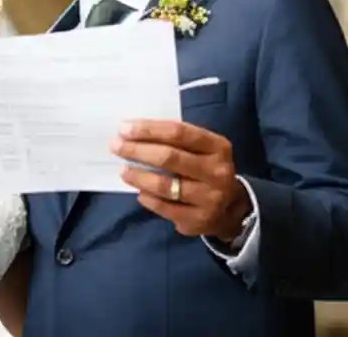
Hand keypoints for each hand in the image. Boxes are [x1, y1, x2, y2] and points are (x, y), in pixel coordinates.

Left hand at [111, 120, 250, 240]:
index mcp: (218, 147)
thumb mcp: (202, 150)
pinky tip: (139, 191)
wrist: (231, 208)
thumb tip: (133, 132)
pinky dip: (147, 198)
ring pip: (165, 185)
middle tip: (116, 147)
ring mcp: (209, 198)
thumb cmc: (205, 169)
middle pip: (169, 157)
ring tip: (124, 170)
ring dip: (138, 176)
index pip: (178, 132)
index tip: (124, 128)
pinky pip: (165, 207)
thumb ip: (176, 140)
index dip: (148, 129)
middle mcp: (217, 172)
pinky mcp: (198, 219)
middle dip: (137, 150)